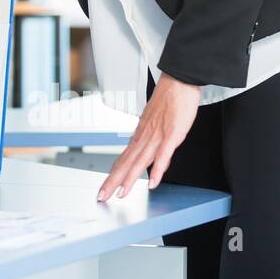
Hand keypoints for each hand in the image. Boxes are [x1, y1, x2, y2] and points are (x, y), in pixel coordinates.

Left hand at [97, 73, 200, 201]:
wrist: (178, 82)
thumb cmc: (168, 101)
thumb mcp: (155, 123)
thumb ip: (152, 141)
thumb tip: (150, 156)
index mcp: (140, 135)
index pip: (123, 159)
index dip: (113, 175)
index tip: (104, 187)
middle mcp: (144, 137)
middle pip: (126, 163)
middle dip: (113, 181)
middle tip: (101, 196)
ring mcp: (157, 136)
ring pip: (140, 161)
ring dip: (130, 179)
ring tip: (121, 194)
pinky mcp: (171, 135)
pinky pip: (163, 155)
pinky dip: (158, 170)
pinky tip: (153, 182)